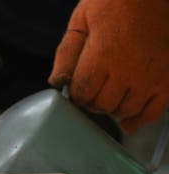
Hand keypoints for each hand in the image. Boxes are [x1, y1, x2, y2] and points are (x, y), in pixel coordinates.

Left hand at [49, 0, 168, 131]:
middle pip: (101, 105)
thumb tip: (56, 83)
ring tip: (110, 94)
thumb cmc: (115, 2)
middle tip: (93, 91)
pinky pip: (153, 111)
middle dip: (92, 101)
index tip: (78, 88)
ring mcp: (151, 76)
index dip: (76, 93)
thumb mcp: (82, 20)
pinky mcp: (168, 79)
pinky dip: (139, 119)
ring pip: (124, 111)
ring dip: (113, 107)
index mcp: (103, 55)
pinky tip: (128, 121)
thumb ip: (66, 53)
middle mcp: (129, 70)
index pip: (82, 93)